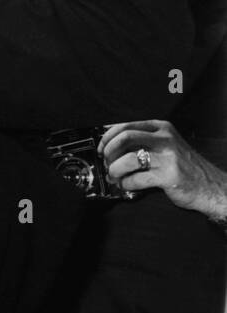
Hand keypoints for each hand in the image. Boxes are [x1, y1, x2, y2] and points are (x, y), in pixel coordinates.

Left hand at [101, 120, 226, 221]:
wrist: (211, 187)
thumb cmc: (185, 166)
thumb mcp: (167, 145)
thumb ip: (144, 141)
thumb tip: (111, 144)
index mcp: (162, 128)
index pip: (126, 126)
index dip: (107, 137)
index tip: (101, 148)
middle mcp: (165, 139)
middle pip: (124, 137)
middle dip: (109, 151)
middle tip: (106, 162)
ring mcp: (168, 158)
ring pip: (128, 159)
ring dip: (115, 170)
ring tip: (115, 177)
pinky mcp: (169, 176)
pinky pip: (137, 178)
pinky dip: (127, 183)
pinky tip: (127, 185)